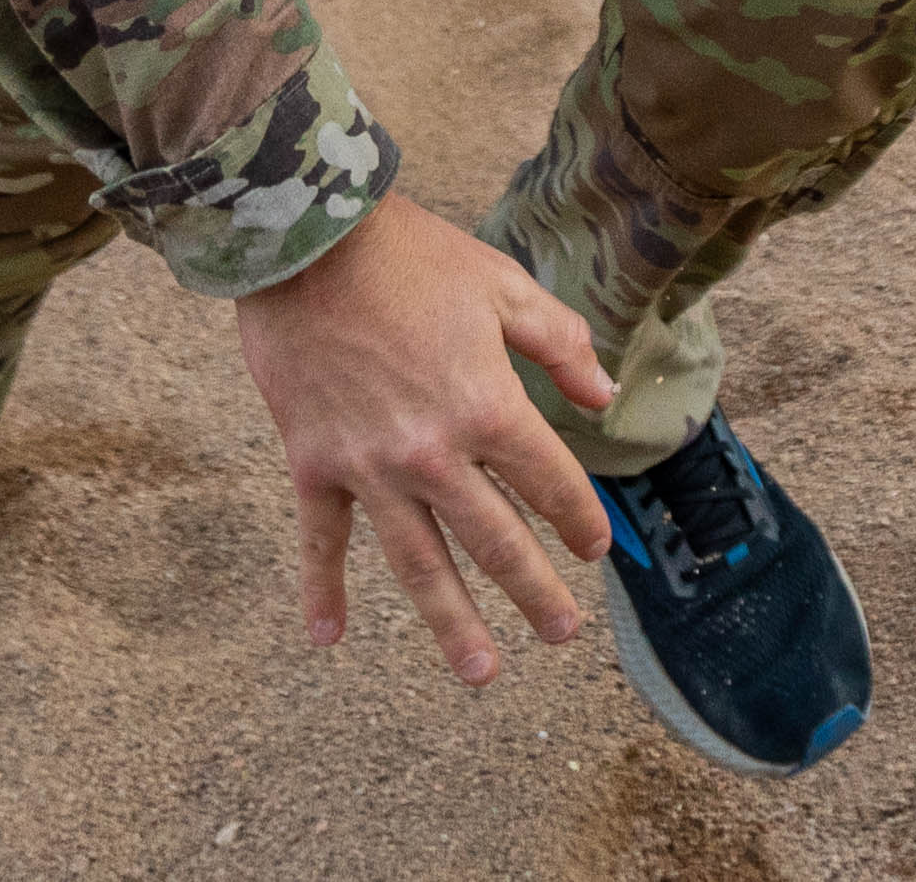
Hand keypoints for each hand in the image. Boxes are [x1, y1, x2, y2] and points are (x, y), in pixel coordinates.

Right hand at [232, 196, 623, 686]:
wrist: (308, 242)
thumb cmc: (413, 259)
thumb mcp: (505, 288)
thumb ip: (562, 345)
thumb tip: (606, 395)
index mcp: (488, 408)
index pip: (549, 481)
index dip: (580, 517)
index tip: (596, 548)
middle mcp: (432, 454)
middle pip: (495, 540)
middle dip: (533, 591)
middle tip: (562, 634)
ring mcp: (369, 467)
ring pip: (418, 563)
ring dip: (450, 622)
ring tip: (481, 672)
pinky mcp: (314, 465)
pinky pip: (323, 540)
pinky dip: (321, 589)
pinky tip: (326, 637)